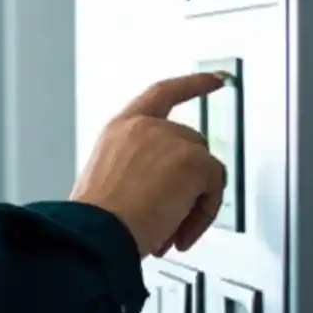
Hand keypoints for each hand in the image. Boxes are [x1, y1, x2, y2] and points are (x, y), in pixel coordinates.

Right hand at [70, 72, 229, 257]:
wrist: (96, 232)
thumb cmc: (96, 217)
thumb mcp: (109, 181)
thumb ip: (138, 170)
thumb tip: (168, 193)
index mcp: (120, 128)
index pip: (162, 94)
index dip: (192, 85)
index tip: (216, 79)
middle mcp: (145, 127)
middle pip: (192, 144)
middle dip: (189, 182)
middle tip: (169, 218)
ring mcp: (170, 140)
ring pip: (205, 168)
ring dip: (193, 203)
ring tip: (168, 230)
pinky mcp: (192, 161)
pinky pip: (214, 188)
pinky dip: (202, 215)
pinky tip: (178, 233)